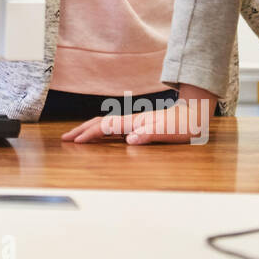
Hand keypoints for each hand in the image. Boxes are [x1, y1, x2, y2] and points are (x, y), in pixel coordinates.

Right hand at [61, 88, 214, 144]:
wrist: (193, 115)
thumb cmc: (183, 126)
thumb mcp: (169, 133)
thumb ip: (149, 135)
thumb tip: (129, 140)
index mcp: (134, 122)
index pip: (106, 127)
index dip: (89, 134)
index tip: (75, 142)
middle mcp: (131, 120)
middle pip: (99, 123)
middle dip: (81, 130)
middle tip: (65, 138)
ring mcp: (133, 122)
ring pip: (104, 124)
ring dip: (88, 129)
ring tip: (75, 136)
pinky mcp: (137, 125)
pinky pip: (112, 127)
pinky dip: (99, 131)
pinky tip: (98, 136)